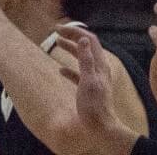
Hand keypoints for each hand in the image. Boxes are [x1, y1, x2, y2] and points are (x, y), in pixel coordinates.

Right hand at [54, 27, 138, 151]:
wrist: (101, 127)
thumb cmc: (94, 105)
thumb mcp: (88, 80)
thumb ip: (86, 60)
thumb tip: (83, 39)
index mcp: (100, 65)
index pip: (89, 40)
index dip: (75, 31)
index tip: (58, 29)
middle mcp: (99, 69)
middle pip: (86, 46)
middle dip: (71, 37)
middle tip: (56, 32)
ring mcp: (95, 78)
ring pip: (82, 58)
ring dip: (70, 49)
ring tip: (57, 43)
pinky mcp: (89, 88)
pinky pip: (79, 73)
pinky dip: (69, 68)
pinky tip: (60, 71)